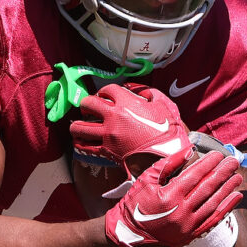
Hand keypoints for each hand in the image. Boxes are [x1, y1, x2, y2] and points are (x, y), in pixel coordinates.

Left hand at [71, 83, 189, 177]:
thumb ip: (151, 94)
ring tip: (81, 126)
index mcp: (127, 103)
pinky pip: (84, 146)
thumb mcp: (165, 106)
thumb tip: (140, 91)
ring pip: (79, 127)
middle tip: (90, 109)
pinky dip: (80, 143)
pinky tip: (82, 141)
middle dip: (86, 104)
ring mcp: (107, 134)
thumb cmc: (168, 132)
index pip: (107, 89)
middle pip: (88, 104)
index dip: (104, 91)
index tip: (105, 95)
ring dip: (78, 125)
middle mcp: (113, 116)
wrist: (167, 156)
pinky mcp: (106, 151)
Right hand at [104, 147, 242, 246]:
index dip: (209, 164)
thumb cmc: (135, 205)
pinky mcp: (192, 235)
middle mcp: (181, 212)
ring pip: (214, 203)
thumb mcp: (145, 180)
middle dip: (223, 173)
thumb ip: (168, 165)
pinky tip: (236, 197)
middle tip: (234, 162)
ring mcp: (188, 225)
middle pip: (208, 188)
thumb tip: (189, 151)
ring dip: (228, 189)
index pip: (194, 175)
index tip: (219, 154)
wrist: (128, 236)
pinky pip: (214, 219)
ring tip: (237, 177)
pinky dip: (227, 207)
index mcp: (168, 196)